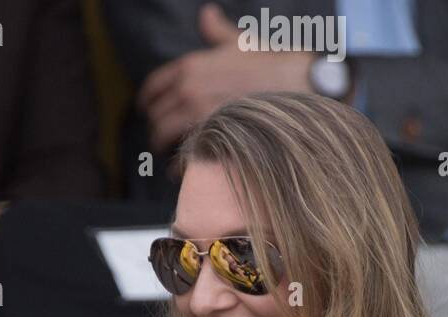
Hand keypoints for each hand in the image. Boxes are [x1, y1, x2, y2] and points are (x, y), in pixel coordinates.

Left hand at [137, 3, 313, 152]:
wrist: (301, 87)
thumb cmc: (272, 65)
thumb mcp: (241, 43)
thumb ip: (218, 33)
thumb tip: (206, 14)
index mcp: (190, 66)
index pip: (153, 87)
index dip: (147, 102)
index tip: (148, 111)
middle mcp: (188, 89)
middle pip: (155, 116)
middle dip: (157, 128)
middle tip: (163, 139)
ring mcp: (197, 115)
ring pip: (162, 138)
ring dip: (164, 148)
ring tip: (173, 154)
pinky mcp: (210, 138)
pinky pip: (181, 159)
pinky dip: (179, 167)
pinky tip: (185, 169)